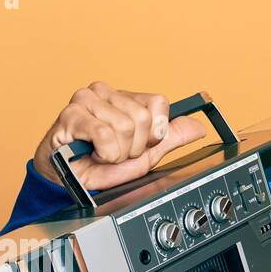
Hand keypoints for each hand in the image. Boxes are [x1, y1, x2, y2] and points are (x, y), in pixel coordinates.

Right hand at [31, 81, 206, 191]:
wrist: (71, 179)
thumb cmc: (102, 163)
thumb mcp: (146, 154)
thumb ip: (172, 138)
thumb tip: (199, 127)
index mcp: (126, 98)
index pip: (158, 103)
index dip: (154, 133)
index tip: (140, 144)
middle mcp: (107, 92)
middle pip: (143, 118)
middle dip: (134, 146)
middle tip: (117, 152)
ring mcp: (87, 99)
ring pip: (125, 127)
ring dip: (117, 152)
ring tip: (103, 153)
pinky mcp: (71, 113)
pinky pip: (105, 135)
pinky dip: (104, 152)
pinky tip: (92, 152)